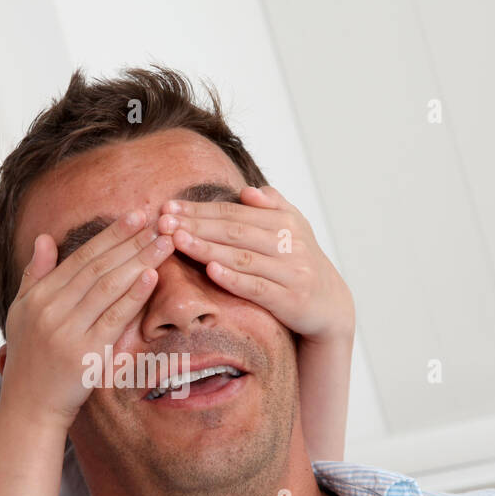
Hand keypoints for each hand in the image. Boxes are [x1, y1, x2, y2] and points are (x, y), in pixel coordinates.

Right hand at [0, 210, 172, 427]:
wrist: (30, 407)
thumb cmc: (31, 359)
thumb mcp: (22, 313)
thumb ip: (35, 275)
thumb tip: (45, 238)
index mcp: (38, 296)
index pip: (80, 258)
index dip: (110, 235)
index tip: (135, 217)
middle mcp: (50, 309)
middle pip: (97, 267)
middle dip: (131, 241)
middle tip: (159, 221)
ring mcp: (67, 331)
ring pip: (108, 287)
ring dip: (139, 261)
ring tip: (164, 242)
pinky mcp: (85, 354)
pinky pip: (114, 318)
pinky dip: (133, 295)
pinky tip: (151, 276)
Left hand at [157, 185, 353, 344]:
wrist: (331, 305)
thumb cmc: (300, 264)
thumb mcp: (294, 229)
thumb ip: (272, 206)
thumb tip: (247, 190)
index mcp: (286, 222)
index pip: (234, 212)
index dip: (199, 209)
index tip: (168, 207)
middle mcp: (290, 243)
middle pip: (234, 231)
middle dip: (196, 225)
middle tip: (163, 222)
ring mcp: (290, 272)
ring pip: (242, 257)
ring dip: (207, 247)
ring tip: (177, 241)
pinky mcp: (289, 300)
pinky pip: (257, 287)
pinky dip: (233, 278)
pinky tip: (210, 270)